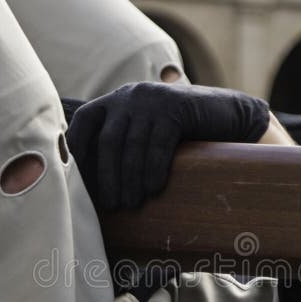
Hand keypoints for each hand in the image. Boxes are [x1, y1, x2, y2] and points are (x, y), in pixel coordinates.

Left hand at [66, 82, 269, 208]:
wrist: (223, 113)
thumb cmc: (179, 133)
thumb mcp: (144, 132)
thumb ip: (120, 146)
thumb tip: (94, 187)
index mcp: (114, 102)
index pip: (82, 123)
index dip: (76, 152)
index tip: (78, 181)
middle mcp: (128, 96)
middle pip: (108, 141)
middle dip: (107, 176)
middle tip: (111, 205)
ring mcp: (152, 99)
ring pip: (133, 145)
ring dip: (130, 179)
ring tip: (132, 203)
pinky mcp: (176, 107)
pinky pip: (159, 143)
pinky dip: (154, 169)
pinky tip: (153, 189)